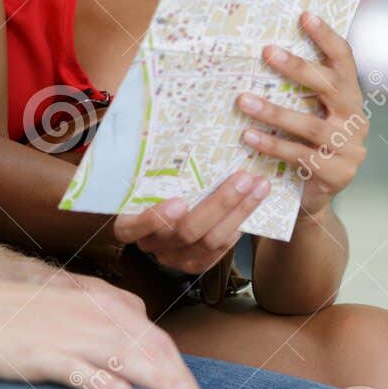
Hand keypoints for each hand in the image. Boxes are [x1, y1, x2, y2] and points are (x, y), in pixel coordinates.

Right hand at [0, 274, 208, 388]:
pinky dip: (100, 382)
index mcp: (102, 304)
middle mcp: (91, 315)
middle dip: (180, 383)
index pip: (156, 339)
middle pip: (149, 349)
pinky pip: (76, 368)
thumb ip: (105, 326)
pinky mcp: (38, 354)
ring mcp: (66, 334)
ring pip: (124, 359)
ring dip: (158, 385)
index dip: (181, 370)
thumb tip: (136, 356)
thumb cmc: (15, 318)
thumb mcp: (69, 311)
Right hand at [112, 172, 269, 275]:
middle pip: (185, 232)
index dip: (154, 218)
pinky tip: (254, 202)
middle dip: (219, 204)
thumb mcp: (147, 178)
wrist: (165, 213)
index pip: (132, 227)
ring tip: (258, 185)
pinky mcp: (196, 265)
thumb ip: (155, 166)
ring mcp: (174, 259)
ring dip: (239, 211)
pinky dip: (240, 224)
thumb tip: (170, 123)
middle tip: (243, 178)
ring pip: (210, 241)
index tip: (179, 201)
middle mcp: (150, 245)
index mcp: (129, 224)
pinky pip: (221, 249)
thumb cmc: (154, 187)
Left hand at [238, 12, 367, 214]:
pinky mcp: (337, 174)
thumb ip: (299, 90)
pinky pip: (300, 155)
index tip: (304, 15)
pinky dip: (273, 145)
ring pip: (311, 125)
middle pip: (331, 86)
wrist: (313, 198)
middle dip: (298, 67)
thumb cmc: (304, 145)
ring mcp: (350, 149)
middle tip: (266, 51)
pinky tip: (248, 136)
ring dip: (274, 111)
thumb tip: (263, 50)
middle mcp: (356, 119)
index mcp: (350, 97)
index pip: (344, 60)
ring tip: (243, 100)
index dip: (327, 37)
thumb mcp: (307, 114)